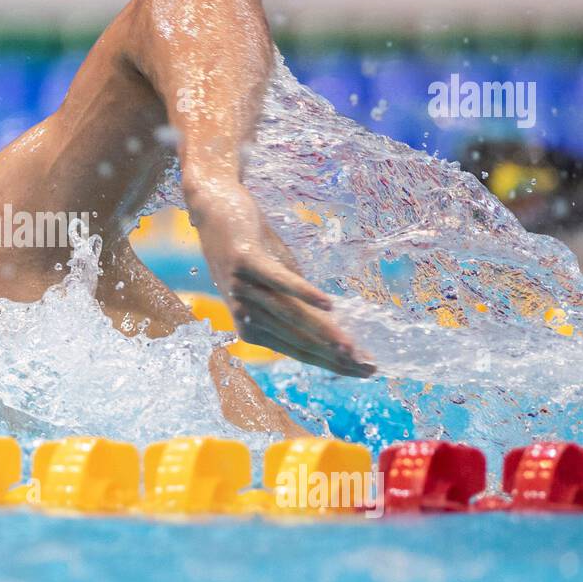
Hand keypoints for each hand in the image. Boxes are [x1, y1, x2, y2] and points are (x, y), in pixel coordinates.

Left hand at [191, 192, 375, 377]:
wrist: (213, 210)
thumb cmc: (252, 250)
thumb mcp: (278, 283)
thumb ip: (300, 309)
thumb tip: (334, 331)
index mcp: (253, 328)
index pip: (300, 351)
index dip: (333, 364)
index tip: (367, 372)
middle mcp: (246, 315)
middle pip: (299, 340)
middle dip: (336, 356)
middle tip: (370, 367)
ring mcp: (243, 289)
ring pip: (291, 316)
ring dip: (324, 333)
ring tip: (352, 348)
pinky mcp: (244, 261)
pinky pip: (278, 281)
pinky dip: (304, 293)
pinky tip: (329, 304)